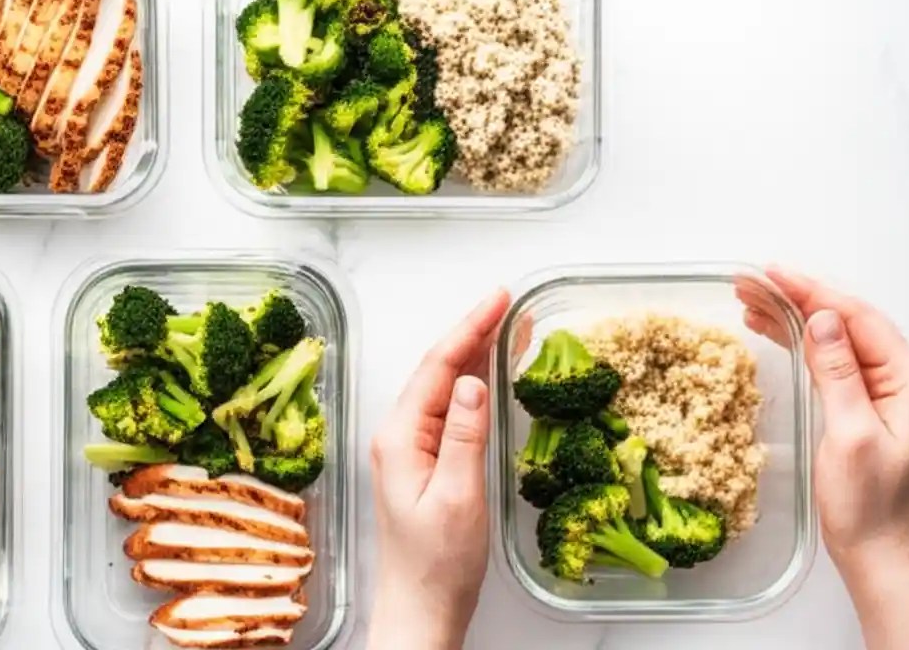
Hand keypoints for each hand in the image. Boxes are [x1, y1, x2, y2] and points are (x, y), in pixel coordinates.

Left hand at [367, 289, 510, 649]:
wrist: (420, 609)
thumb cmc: (437, 565)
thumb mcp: (458, 497)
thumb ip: (464, 436)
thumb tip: (472, 381)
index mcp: (400, 437)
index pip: (437, 367)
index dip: (468, 328)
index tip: (497, 299)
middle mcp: (399, 436)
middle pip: (438, 369)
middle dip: (473, 332)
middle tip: (508, 302)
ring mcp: (410, 449)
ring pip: (445, 387)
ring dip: (475, 355)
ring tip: (508, 326)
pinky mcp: (425, 463)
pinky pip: (450, 410)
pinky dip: (473, 385)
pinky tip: (490, 373)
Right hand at [752, 267, 908, 648]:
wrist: (878, 548)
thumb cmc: (869, 503)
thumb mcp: (851, 435)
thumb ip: (839, 373)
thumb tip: (823, 320)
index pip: (857, 318)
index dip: (812, 291)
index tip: (773, 273)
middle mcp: (902, 377)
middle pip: (845, 320)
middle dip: (796, 297)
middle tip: (749, 281)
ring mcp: (883, 389)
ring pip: (833, 336)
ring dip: (792, 316)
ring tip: (748, 298)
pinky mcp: (863, 403)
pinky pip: (829, 359)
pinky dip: (798, 341)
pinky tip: (771, 329)